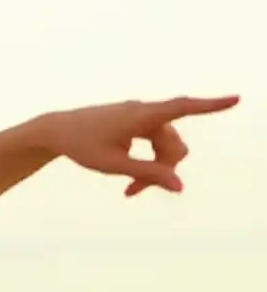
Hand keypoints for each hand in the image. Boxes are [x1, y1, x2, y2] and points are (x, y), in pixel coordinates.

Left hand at [37, 94, 238, 196]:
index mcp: (140, 115)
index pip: (182, 108)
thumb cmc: (81, 145)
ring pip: (164, 146)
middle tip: (134, 192)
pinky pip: (153, 143)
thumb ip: (148, 174)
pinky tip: (131, 183)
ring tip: (130, 191)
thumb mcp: (113, 164)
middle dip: (163, 169)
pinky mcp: (134, 123)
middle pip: (173, 144)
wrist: (55, 131)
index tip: (236, 99)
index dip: (210, 106)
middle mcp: (144, 111)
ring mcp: (140, 117)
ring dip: (153, 169)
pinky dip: (147, 162)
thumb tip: (180, 187)